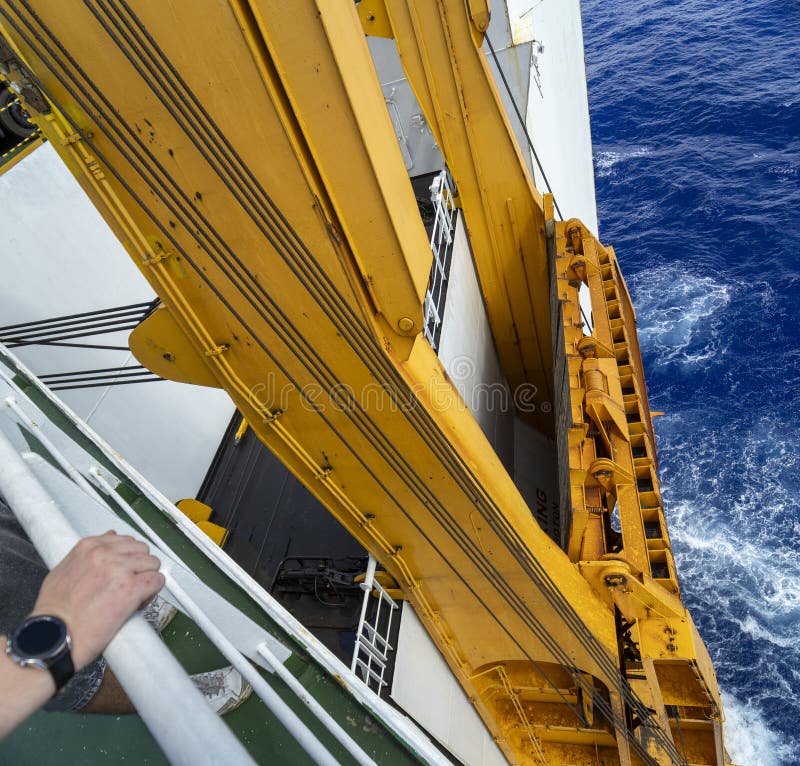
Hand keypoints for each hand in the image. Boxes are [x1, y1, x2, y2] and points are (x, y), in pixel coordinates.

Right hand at [31, 532, 163, 668]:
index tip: (123, 572)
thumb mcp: (64, 570)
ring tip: (132, 596)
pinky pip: (157, 581)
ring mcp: (120, 569)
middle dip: (139, 567)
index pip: (125, 540)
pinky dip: (152, 592)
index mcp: (89, 547)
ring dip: (147, 579)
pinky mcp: (131, 588)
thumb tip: (110, 537)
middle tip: (129, 585)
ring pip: (153, 564)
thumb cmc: (55, 611)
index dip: (127, 558)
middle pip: (142, 550)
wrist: (52, 636)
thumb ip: (88, 554)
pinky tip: (139, 602)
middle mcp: (105, 554)